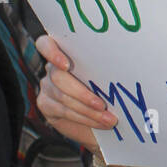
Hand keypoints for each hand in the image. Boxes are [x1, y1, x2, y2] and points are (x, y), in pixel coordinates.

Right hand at [35, 34, 117, 153]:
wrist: (100, 120)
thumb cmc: (107, 92)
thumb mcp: (105, 78)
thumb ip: (102, 71)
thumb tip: (121, 69)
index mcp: (64, 53)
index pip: (45, 44)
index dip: (51, 52)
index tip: (65, 65)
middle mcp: (52, 68)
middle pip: (58, 77)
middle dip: (82, 93)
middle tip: (102, 105)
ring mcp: (47, 86)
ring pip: (63, 96)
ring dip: (88, 110)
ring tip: (108, 119)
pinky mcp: (45, 104)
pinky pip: (63, 111)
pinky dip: (85, 118)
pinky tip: (100, 122)